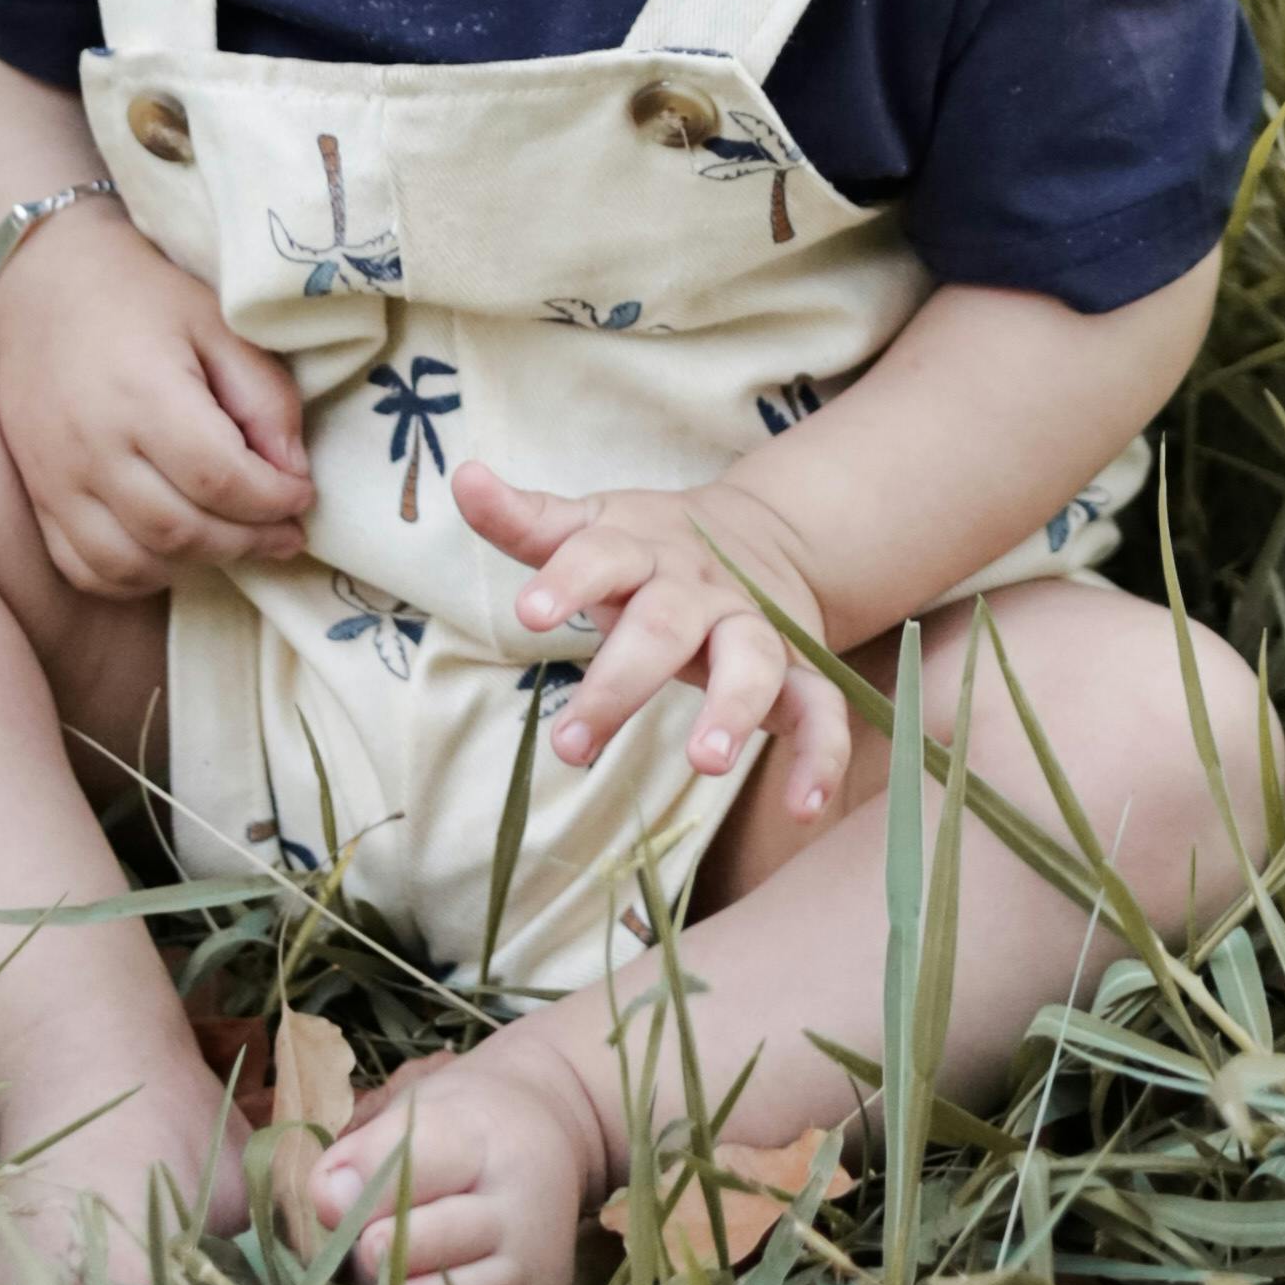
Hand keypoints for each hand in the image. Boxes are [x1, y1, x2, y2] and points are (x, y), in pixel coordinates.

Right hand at [0, 205, 314, 601]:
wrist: (43, 286)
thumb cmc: (141, 298)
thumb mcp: (218, 323)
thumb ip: (264, 396)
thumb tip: (292, 472)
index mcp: (143, 394)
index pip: (218, 478)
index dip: (273, 501)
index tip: (303, 494)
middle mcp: (93, 447)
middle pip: (179, 530)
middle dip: (248, 542)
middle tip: (286, 532)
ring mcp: (56, 480)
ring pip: (132, 564)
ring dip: (197, 564)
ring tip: (236, 541)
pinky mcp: (38, 497)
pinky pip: (86, 568)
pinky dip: (136, 577)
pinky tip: (175, 552)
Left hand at [450, 458, 850, 824]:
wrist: (763, 538)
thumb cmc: (647, 551)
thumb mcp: (591, 527)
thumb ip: (526, 519)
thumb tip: (462, 476)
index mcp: (642, 549)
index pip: (599, 555)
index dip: (568, 580)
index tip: (530, 615)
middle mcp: (699, 589)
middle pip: (664, 626)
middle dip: (620, 684)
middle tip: (571, 747)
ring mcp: (752, 629)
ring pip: (751, 663)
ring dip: (731, 710)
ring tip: (705, 763)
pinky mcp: (795, 671)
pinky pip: (819, 709)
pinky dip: (821, 757)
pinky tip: (805, 808)